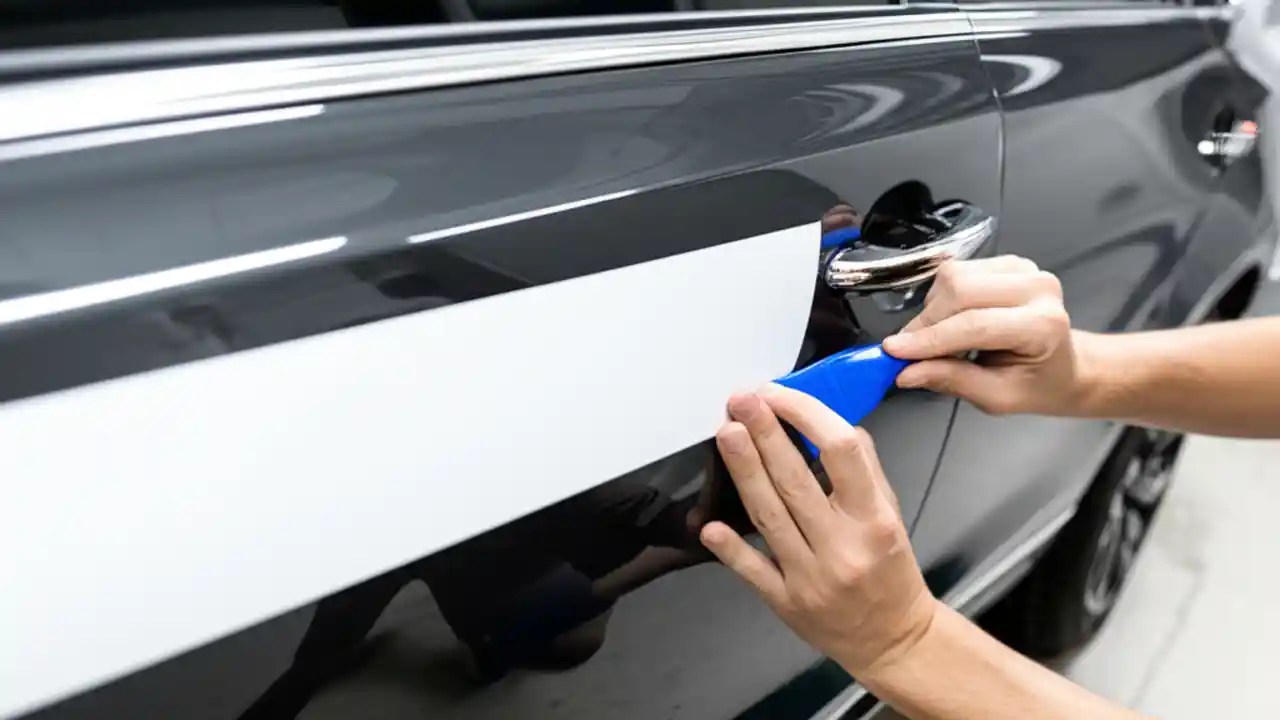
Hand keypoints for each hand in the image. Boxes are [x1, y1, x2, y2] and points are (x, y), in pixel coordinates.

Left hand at [699, 384, 937, 677]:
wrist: (892, 640)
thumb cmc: (891, 573)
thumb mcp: (893, 516)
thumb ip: (866, 470)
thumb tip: (833, 423)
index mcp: (873, 520)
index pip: (840, 452)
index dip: (807, 415)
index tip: (782, 395)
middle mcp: (842, 547)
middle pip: (795, 481)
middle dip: (765, 434)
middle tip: (742, 401)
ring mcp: (811, 577)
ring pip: (769, 516)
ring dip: (744, 471)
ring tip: (727, 433)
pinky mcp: (786, 603)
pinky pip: (753, 571)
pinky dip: (731, 549)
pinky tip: (710, 526)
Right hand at [882, 256, 1088, 415]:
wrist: (1064, 365)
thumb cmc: (1035, 384)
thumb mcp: (996, 397)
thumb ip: (952, 381)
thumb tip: (906, 372)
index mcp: (1044, 325)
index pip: (975, 325)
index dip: (929, 339)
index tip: (893, 352)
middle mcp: (1037, 287)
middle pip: (960, 291)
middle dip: (926, 322)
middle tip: (908, 350)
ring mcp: (1023, 268)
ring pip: (954, 276)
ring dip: (932, 309)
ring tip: (939, 338)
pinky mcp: (1007, 262)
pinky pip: (957, 271)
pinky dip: (941, 298)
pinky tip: (951, 319)